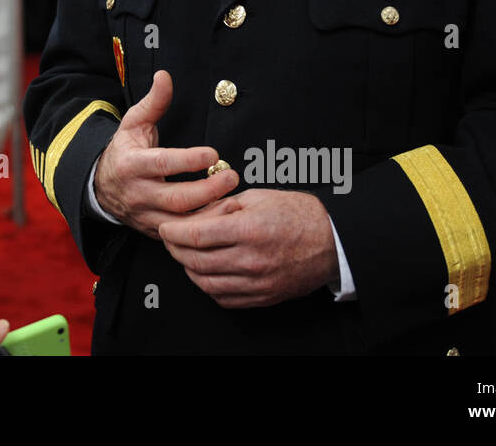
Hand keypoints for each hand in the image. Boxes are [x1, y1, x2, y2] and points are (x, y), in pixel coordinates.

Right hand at [92, 70, 236, 239]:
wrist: (101, 188)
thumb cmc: (124, 151)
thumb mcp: (133, 123)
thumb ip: (153, 102)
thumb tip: (165, 76)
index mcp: (131, 164)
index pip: (162, 163)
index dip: (188, 160)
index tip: (213, 153)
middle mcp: (138, 193)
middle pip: (176, 198)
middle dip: (207, 191)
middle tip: (232, 177)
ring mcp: (145, 216)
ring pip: (181, 224)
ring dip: (210, 214)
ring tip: (234, 200)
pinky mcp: (154, 231)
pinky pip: (181, 237)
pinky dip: (203, 230)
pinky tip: (222, 217)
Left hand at [157, 189, 338, 308]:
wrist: (332, 241)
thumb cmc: (296, 213)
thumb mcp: (256, 198)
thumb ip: (221, 207)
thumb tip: (192, 215)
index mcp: (248, 230)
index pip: (195, 236)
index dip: (172, 233)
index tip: (164, 228)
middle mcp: (251, 260)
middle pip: (196, 261)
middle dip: (175, 251)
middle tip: (170, 241)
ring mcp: (257, 282)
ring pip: (206, 283)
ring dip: (189, 270)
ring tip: (185, 255)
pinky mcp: (263, 297)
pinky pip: (224, 298)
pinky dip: (208, 287)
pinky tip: (206, 272)